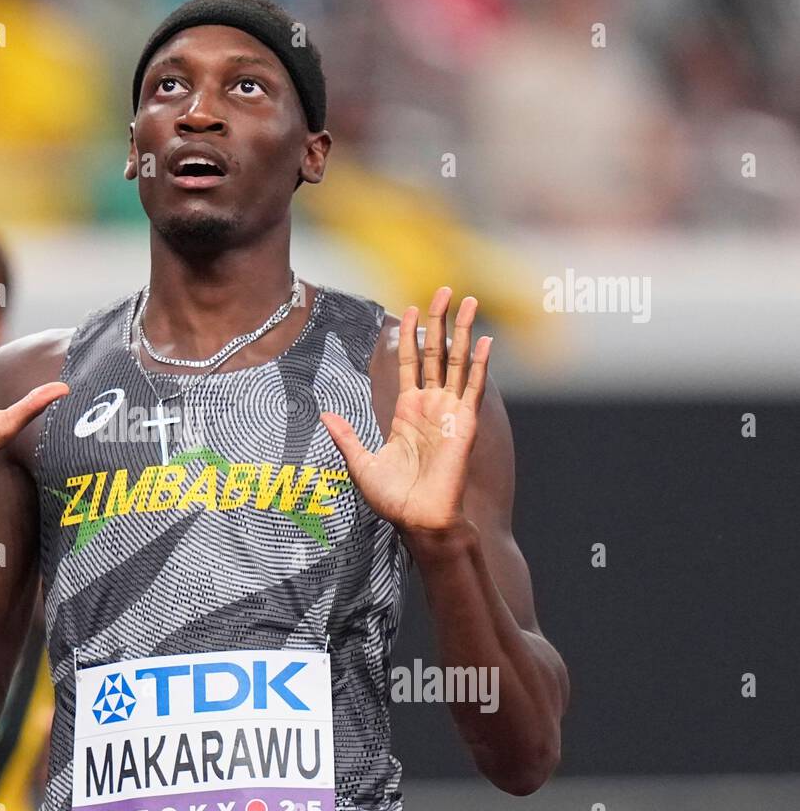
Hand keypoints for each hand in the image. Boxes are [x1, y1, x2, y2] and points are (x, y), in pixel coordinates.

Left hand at [321, 287, 490, 533]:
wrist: (418, 520)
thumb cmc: (393, 499)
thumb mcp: (360, 463)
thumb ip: (346, 435)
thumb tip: (324, 414)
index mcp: (407, 411)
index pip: (410, 363)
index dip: (410, 336)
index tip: (408, 309)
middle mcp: (431, 406)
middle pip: (437, 353)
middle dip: (438, 321)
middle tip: (442, 290)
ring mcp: (450, 412)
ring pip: (459, 362)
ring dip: (464, 331)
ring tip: (469, 301)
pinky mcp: (465, 423)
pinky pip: (475, 387)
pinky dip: (480, 364)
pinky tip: (485, 341)